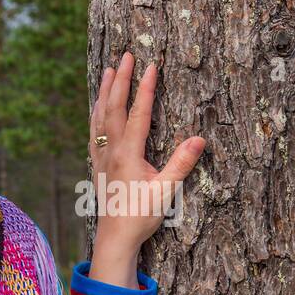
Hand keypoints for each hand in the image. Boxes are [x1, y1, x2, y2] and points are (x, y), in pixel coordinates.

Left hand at [88, 51, 205, 256]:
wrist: (115, 238)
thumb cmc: (140, 216)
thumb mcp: (166, 192)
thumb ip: (181, 164)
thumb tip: (199, 138)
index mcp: (128, 154)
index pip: (138, 113)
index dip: (145, 88)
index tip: (151, 65)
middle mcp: (111, 151)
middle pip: (114, 107)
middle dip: (120, 79)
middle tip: (125, 55)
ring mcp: (102, 156)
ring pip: (100, 116)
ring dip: (105, 91)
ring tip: (108, 70)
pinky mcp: (98, 164)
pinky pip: (94, 130)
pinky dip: (97, 112)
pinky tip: (98, 107)